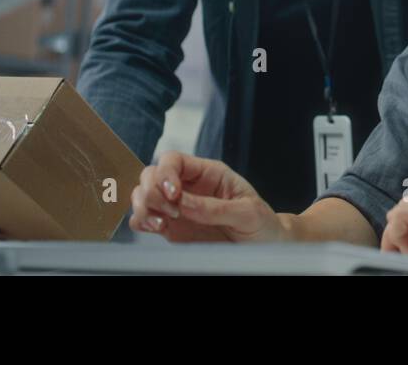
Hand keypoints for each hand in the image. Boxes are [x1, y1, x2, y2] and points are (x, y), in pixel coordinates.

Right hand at [129, 151, 285, 242]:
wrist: (266, 247)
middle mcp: (189, 187)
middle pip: (151, 175)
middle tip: (171, 211)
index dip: (166, 173)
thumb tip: (183, 203)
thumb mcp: (247, 212)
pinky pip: (144, 219)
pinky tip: (154, 227)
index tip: (174, 194)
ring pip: (143, 195)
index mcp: (209, 173)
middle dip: (152, 191)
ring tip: (162, 222)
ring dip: (143, 206)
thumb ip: (215, 208)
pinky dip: (141, 221)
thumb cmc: (262, 222)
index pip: (174, 160)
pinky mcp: (172, 228)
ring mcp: (177, 208)